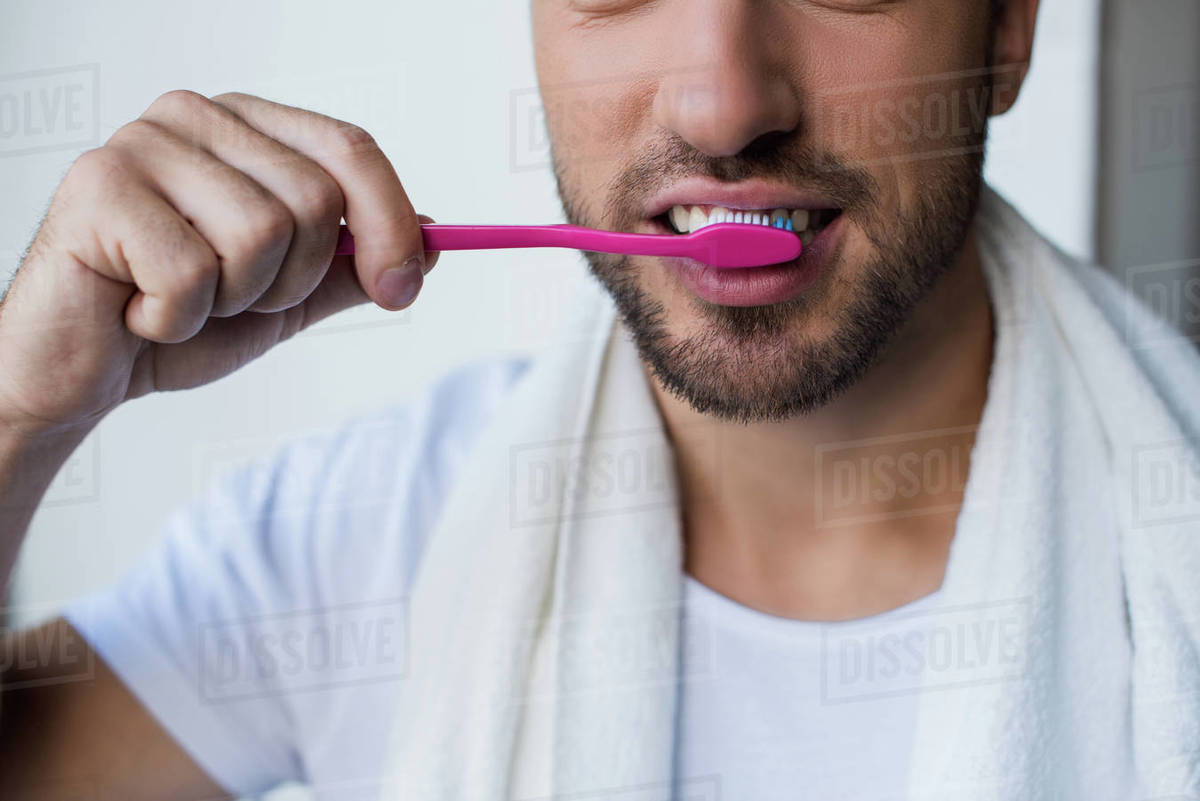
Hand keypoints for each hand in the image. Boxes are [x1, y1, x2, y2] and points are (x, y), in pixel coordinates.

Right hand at [0, 90, 437, 435]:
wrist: (80, 372)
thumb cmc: (178, 323)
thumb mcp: (286, 297)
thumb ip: (351, 266)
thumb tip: (435, 239)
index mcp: (248, 128)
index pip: (351, 149)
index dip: (391, 223)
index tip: (402, 288)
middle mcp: (197, 117)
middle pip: (315, 198)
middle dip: (291, 280)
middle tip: (235, 299)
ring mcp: (144, 144)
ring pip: (261, 234)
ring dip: (234, 301)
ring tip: (184, 302)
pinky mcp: (98, 186)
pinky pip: (194, 271)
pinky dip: (176, 319)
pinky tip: (140, 312)